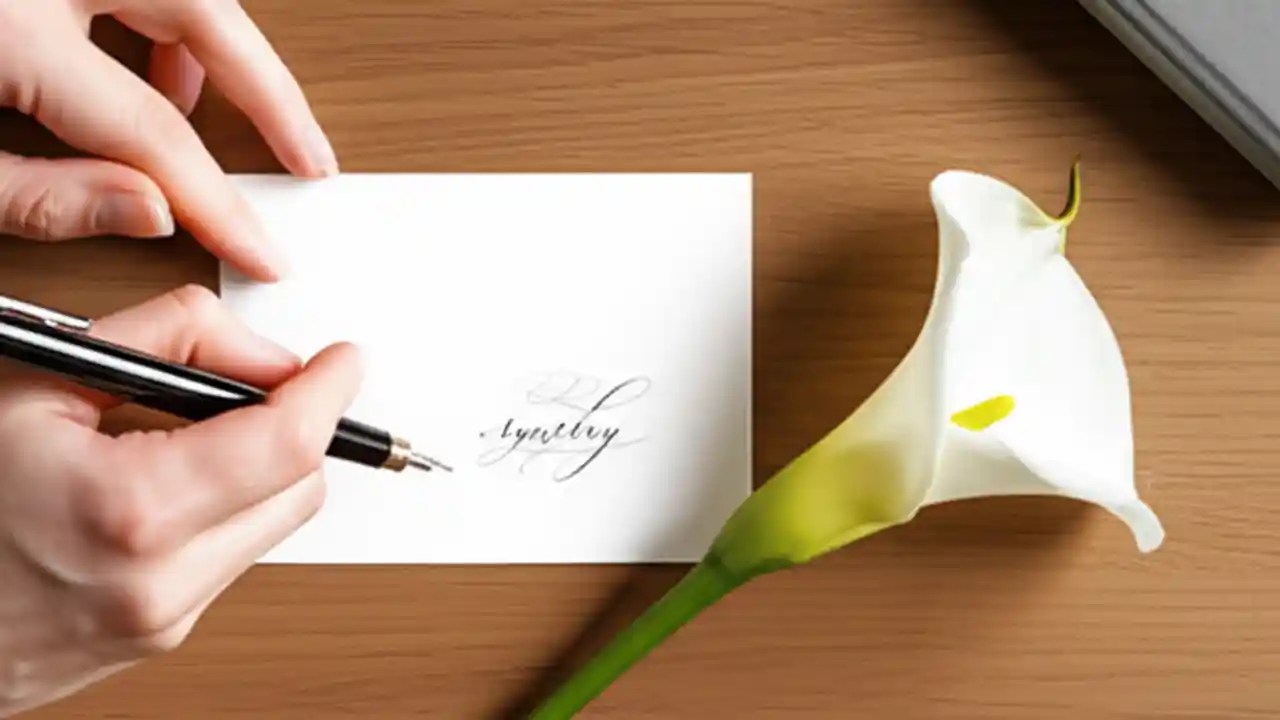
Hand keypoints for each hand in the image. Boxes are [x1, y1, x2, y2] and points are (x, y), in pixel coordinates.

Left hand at [0, 0, 337, 279]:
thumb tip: (148, 214)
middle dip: (272, 95)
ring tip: (212, 122)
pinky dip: (164, 21)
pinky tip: (147, 70)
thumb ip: (34, 197)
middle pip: (207, 17)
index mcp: (9, 26)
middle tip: (310, 160)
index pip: (152, 129)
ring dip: (218, 55)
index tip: (260, 251)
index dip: (217, 202)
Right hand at [0, 285, 361, 714]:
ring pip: (276, 525)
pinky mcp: (162, 638)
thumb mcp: (41, 378)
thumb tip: (262, 354)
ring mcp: (164, 621)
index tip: (344, 361)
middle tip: (262, 385)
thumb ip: (169, 339)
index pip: (288, 445)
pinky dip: (226, 510)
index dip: (330, 391)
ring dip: (263, 470)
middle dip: (298, 427)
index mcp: (129, 512)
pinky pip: (234, 557)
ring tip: (193, 434)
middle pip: (302, 487)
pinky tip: (167, 483)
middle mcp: (159, 583)